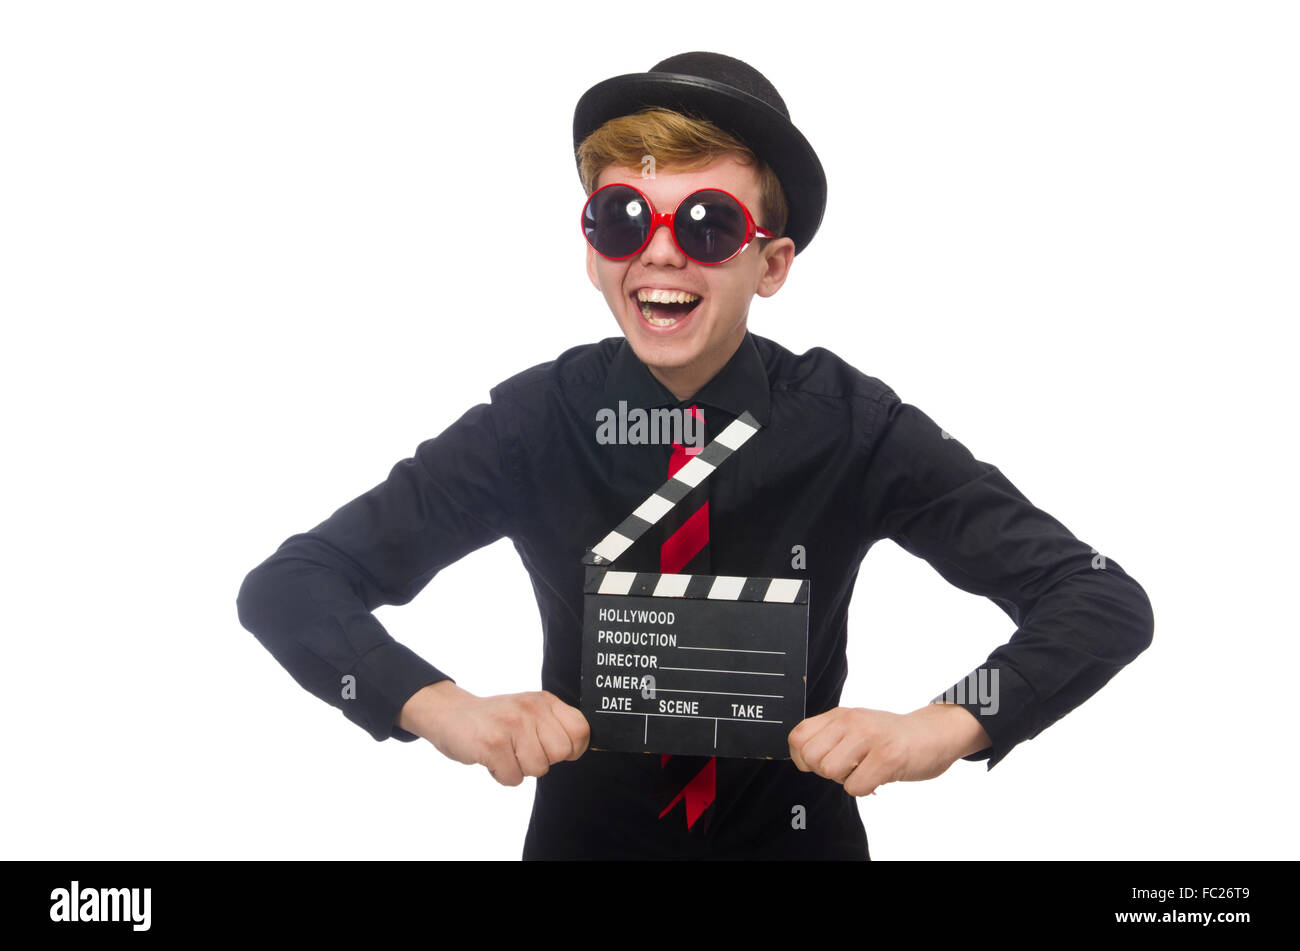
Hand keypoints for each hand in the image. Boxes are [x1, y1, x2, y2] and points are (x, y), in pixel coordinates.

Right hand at [398, 681, 590, 785]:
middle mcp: (531, 709)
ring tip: (505, 753)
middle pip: (562, 752)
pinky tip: (492, 759)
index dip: (573, 749)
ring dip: (520, 769)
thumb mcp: (528, 710)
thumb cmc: (495, 720)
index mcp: (544, 701)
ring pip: (538, 768)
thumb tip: (578, 748)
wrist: (450, 714)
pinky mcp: (492, 743)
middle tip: (522, 751)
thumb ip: (553, 724)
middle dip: (544, 761)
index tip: (552, 750)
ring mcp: (512, 724)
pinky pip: (513, 778)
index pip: (580, 730)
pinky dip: (502, 776)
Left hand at [787, 702, 990, 796]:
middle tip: (848, 768)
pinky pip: (855, 786)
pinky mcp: (887, 757)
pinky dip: (865, 789)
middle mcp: (852, 722)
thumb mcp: (856, 726)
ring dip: (846, 780)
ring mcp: (869, 737)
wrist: (935, 733)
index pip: (797, 737)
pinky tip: (878, 777)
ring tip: (865, 770)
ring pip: (830, 771)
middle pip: (810, 757)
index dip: (803, 758)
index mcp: (840, 715)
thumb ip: (829, 736)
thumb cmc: (892, 736)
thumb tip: (801, 759)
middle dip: (825, 772)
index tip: (821, 763)